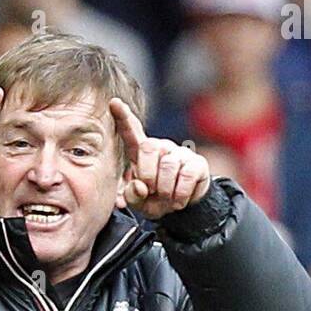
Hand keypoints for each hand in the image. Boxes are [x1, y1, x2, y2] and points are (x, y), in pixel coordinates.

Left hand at [110, 97, 210, 218]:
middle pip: (148, 148)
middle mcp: (160, 148)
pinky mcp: (197, 163)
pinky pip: (185, 176)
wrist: (184, 207)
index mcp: (141, 154)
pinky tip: (179, 200)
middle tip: (152, 191)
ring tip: (167, 199)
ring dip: (165, 190)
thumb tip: (140, 187)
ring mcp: (179, 153)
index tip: (114, 103)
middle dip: (147, 175)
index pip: (131, 132)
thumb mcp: (140, 202)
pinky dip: (180, 195)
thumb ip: (132, 195)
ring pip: (167, 165)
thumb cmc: (156, 199)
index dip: (123, 118)